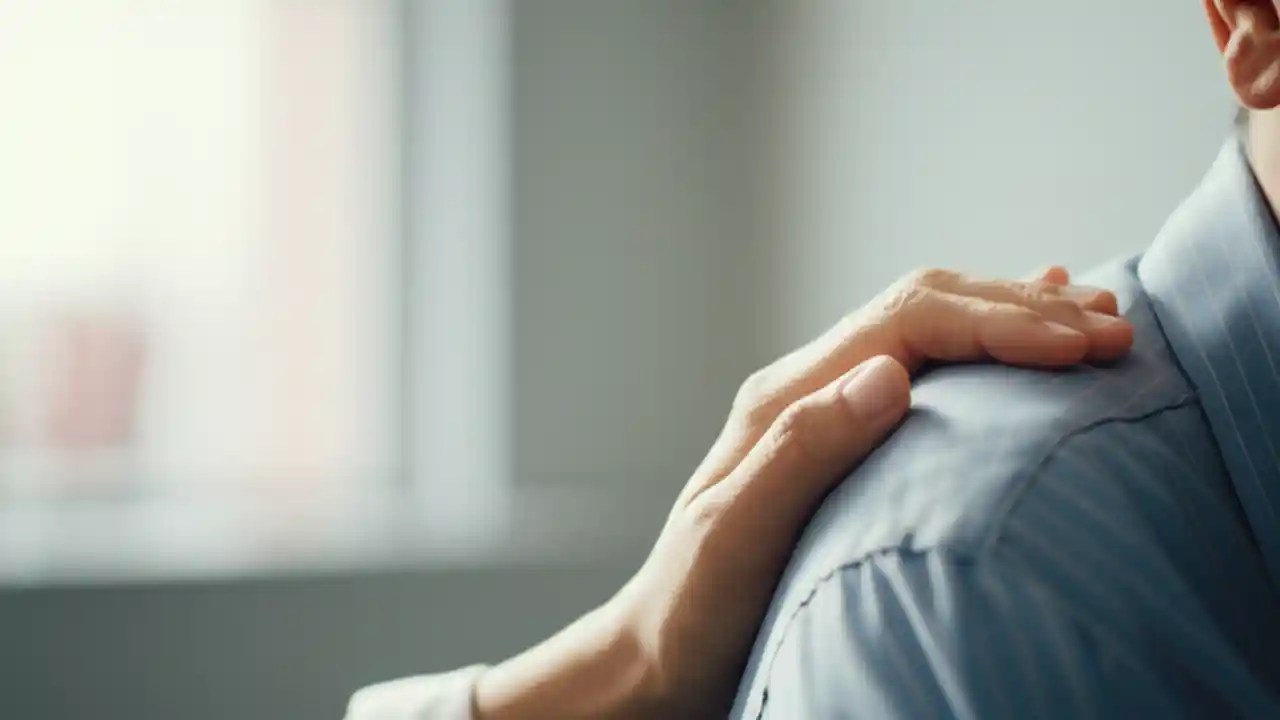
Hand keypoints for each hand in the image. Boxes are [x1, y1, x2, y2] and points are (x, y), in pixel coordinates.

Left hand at [474, 267, 1132, 718]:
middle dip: (1022, 311)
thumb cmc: (694, 607)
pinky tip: (1023, 333)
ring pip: (931, 329)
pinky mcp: (845, 438)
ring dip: (1011, 315)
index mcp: (786, 398)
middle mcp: (808, 387)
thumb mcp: (735, 538)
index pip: (907, 323)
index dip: (997, 321)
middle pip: (925, 310)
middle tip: (1114, 328)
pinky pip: (924, 367)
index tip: (1078, 340)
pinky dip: (983, 343)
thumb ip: (803, 453)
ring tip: (1092, 313)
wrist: (662, 649)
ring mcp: (826, 408)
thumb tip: (889, 374)